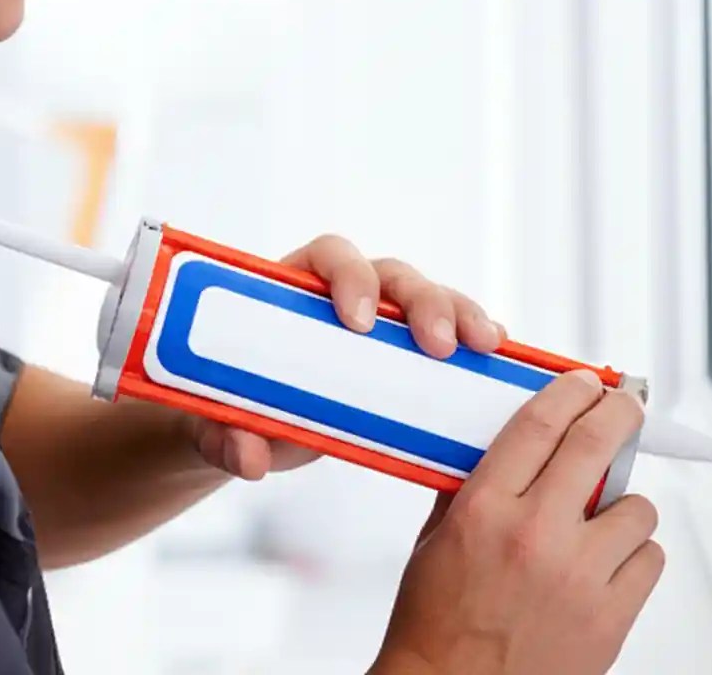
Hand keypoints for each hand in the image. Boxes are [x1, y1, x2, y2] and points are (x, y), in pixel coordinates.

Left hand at [188, 235, 505, 479]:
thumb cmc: (229, 409)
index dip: (349, 278)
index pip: (330, 257)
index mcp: (294, 288)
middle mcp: (346, 294)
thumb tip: (246, 455)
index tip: (359, 319)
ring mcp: (386, 323)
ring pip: (431, 300)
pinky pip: (450, 333)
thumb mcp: (215, 425)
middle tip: (439, 343)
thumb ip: (221, 436)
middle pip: (394, 276)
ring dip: (461, 316)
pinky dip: (474, 340)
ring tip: (484, 346)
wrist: (252, 430)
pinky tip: (496, 356)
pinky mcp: (410, 354)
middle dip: (423, 302)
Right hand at [370, 371, 664, 674]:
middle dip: (620, 412)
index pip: (539, 424)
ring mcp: (577, 577)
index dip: (570, 392)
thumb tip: (512, 446)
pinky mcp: (608, 617)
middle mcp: (534, 536)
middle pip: (597, 443)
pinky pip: (651, 559)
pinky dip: (635, 557)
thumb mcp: (435, 543)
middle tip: (626, 408)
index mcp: (484, 511)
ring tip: (600, 526)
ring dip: (624, 507)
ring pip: (637, 507)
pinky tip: (609, 566)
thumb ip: (474, 490)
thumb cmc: (435, 627)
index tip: (586, 384)